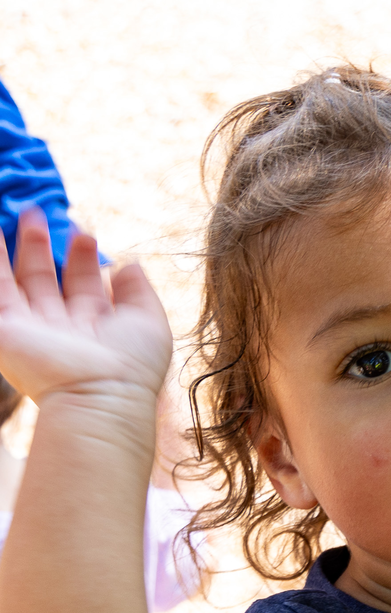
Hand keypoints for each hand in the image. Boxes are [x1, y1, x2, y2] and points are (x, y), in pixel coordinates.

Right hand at [0, 208, 171, 453]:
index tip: (84, 230)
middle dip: (45, 245)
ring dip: (19, 247)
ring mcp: (32, 328)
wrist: (99, 395)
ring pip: (18, 280)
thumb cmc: (132, 365)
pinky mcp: (7, 330)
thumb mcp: (149, 322)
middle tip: (41, 212)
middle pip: (48, 278)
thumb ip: (140, 292)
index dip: (82, 256)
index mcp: (96, 326)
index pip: (84, 284)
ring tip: (23, 212)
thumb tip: (131, 264)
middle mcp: (61, 327)